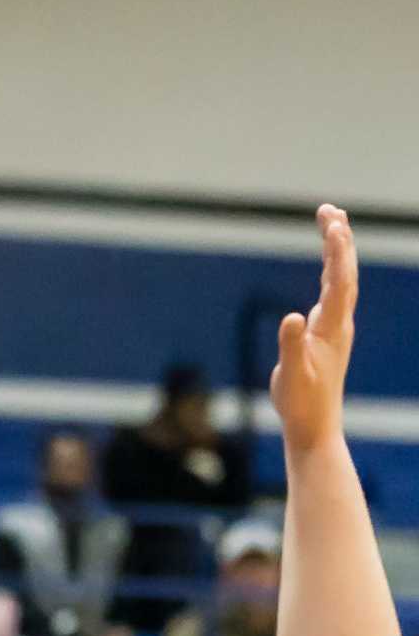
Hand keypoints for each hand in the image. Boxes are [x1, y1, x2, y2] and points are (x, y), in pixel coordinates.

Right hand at [271, 205, 357, 453]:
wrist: (315, 426)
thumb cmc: (301, 402)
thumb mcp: (290, 374)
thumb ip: (290, 345)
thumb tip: (290, 316)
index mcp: (331, 328)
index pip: (339, 282)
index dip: (337, 252)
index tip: (333, 224)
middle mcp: (339, 323)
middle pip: (345, 273)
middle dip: (339, 241)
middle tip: (330, 209)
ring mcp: (335, 327)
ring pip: (343, 280)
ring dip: (338, 251)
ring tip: (332, 223)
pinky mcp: (328, 334)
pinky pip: (336, 291)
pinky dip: (333, 270)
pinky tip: (329, 266)